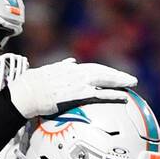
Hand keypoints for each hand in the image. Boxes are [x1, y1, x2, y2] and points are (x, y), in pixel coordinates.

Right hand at [8, 59, 136, 118]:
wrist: (27, 92)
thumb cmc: (34, 84)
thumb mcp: (50, 71)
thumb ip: (62, 66)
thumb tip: (70, 62)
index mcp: (71, 69)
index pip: (93, 68)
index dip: (106, 71)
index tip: (116, 74)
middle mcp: (77, 73)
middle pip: (103, 71)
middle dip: (118, 75)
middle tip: (131, 79)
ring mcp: (79, 83)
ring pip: (104, 79)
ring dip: (120, 81)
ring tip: (132, 84)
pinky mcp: (78, 94)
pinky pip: (100, 93)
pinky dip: (112, 94)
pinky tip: (123, 97)